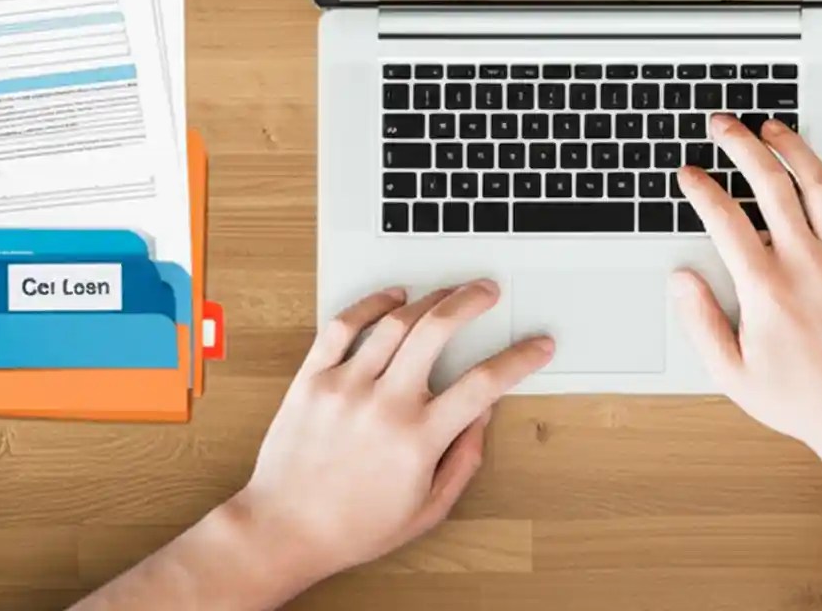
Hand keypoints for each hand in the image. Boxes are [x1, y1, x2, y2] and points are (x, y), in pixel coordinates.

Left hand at [228, 280, 553, 586]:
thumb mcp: (427, 509)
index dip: (520, 358)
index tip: (537, 345)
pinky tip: (393, 298)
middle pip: (438, 330)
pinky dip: (371, 303)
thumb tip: (484, 414)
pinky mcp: (312, 380)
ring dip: (430, 299)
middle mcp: (384, 406)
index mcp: (418, 440)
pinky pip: (342, 326)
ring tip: (447, 293)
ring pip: (396, 322)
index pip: (484, 384)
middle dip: (471, 301)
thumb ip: (463, 459)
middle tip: (486, 291)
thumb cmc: (354, 526)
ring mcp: (345, 388)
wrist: (284, 530)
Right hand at [672, 115, 821, 457]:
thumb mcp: (729, 371)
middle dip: (742, 146)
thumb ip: (700, 321)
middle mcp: (804, 263)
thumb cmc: (796, 397)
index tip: (689, 174)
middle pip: (770, 185)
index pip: (725, 219)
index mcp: (765, 287)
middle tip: (723, 126)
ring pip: (819, 186)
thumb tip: (681, 280)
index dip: (702, 189)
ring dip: (794, 148)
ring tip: (774, 126)